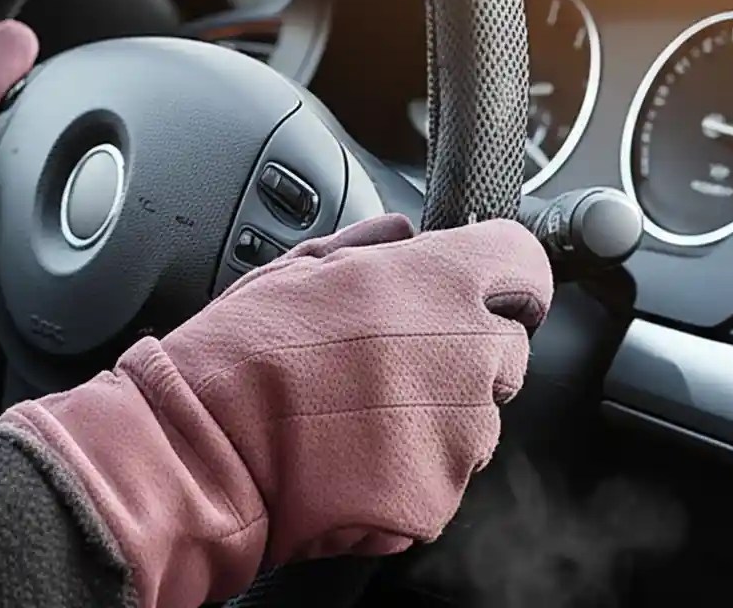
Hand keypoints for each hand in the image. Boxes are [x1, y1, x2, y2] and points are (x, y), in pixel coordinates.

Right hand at [1, 214, 552, 607]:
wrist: (206, 450)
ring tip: (359, 415)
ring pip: (477, 421)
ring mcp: (460, 435)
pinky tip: (354, 456)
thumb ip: (371, 243)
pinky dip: (408, 472)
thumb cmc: (241, 354)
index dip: (503, 281)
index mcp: (440, 284)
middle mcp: (469, 357)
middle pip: (507, 351)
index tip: (480, 295)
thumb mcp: (297, 267)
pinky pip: (442, 477)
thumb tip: (406, 235)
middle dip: (463, 355)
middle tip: (389, 365)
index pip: (526, 267)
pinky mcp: (440, 497)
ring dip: (436, 418)